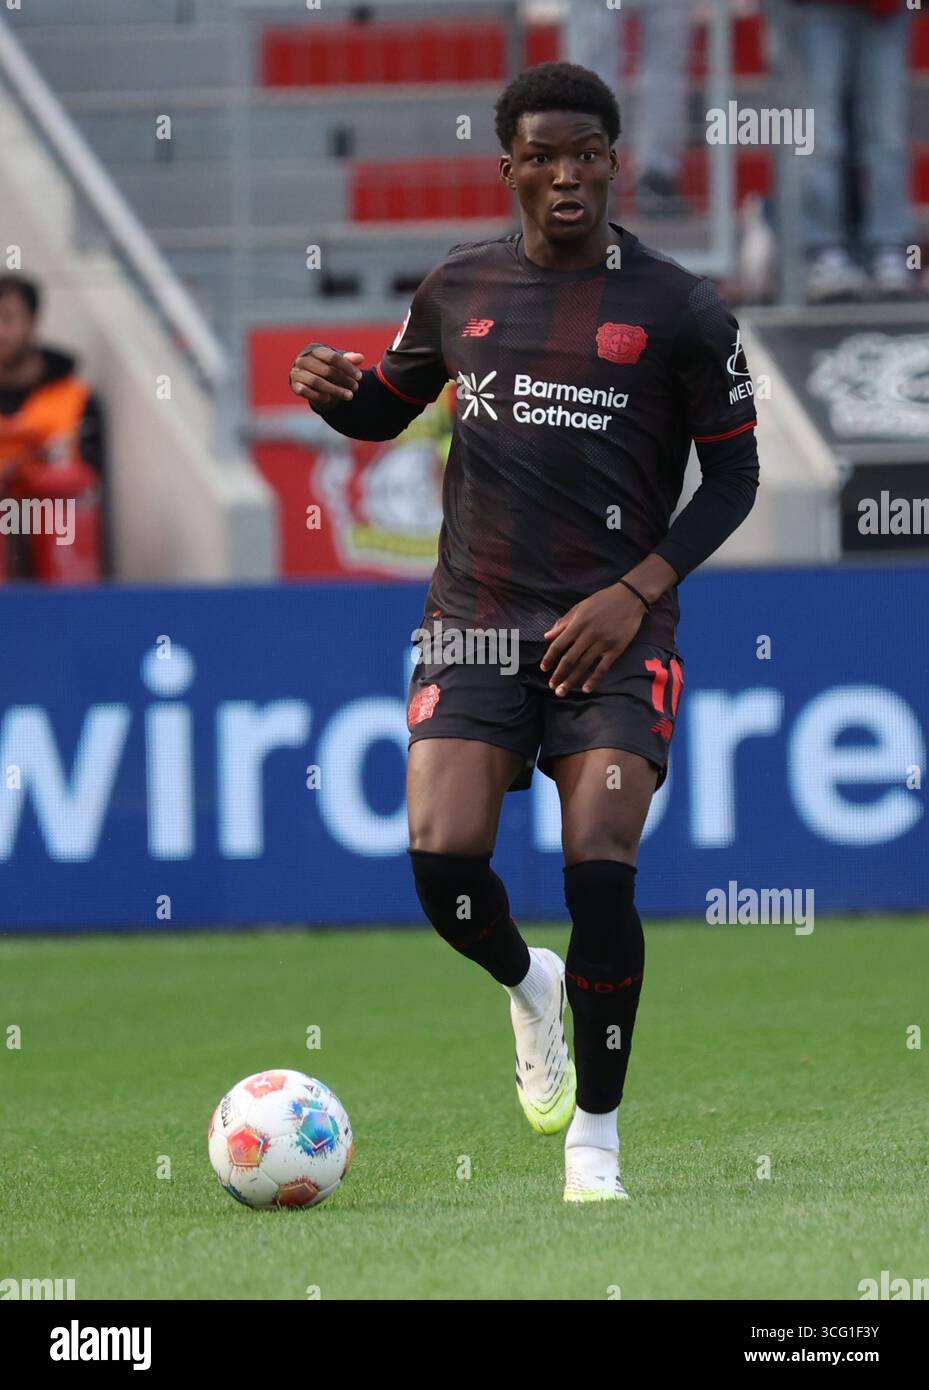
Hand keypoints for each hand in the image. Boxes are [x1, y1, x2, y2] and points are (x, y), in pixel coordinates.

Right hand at [290, 345, 364, 410]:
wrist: (309, 377)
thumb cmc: (328, 366)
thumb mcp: (339, 362)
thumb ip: (349, 359)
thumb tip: (360, 358)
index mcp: (315, 350)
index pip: (333, 357)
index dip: (347, 367)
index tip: (360, 377)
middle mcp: (304, 360)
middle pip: (326, 370)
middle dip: (343, 380)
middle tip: (356, 388)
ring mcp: (297, 372)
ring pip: (316, 381)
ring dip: (334, 390)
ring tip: (349, 396)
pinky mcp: (294, 385)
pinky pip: (305, 391)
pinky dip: (317, 395)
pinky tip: (329, 399)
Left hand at [540, 582, 647, 696]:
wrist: (630, 598)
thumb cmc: (603, 601)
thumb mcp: (580, 607)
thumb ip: (563, 623)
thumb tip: (546, 637)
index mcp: (578, 623)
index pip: (558, 645)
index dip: (549, 658)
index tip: (543, 668)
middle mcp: (589, 634)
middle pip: (569, 659)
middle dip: (558, 675)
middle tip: (551, 686)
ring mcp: (603, 642)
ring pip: (583, 665)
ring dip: (571, 680)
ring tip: (562, 691)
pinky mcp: (616, 649)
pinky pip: (603, 668)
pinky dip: (593, 679)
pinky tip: (586, 689)